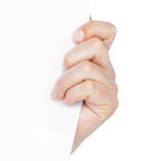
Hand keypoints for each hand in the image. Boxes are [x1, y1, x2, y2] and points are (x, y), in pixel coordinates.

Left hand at [51, 19, 119, 152]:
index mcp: (96, 59)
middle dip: (70, 58)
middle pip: (96, 46)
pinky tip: (65, 102)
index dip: (93, 27)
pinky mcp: (109, 103)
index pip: (108, 32)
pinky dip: (71, 94)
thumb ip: (59, 53)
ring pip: (87, 69)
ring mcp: (110, 87)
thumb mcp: (52, 72)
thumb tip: (53, 32)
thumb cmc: (49, 101)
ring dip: (64, 81)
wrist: (49, 133)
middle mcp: (107, 70)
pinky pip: (90, 87)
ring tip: (57, 94)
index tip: (73, 36)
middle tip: (59, 73)